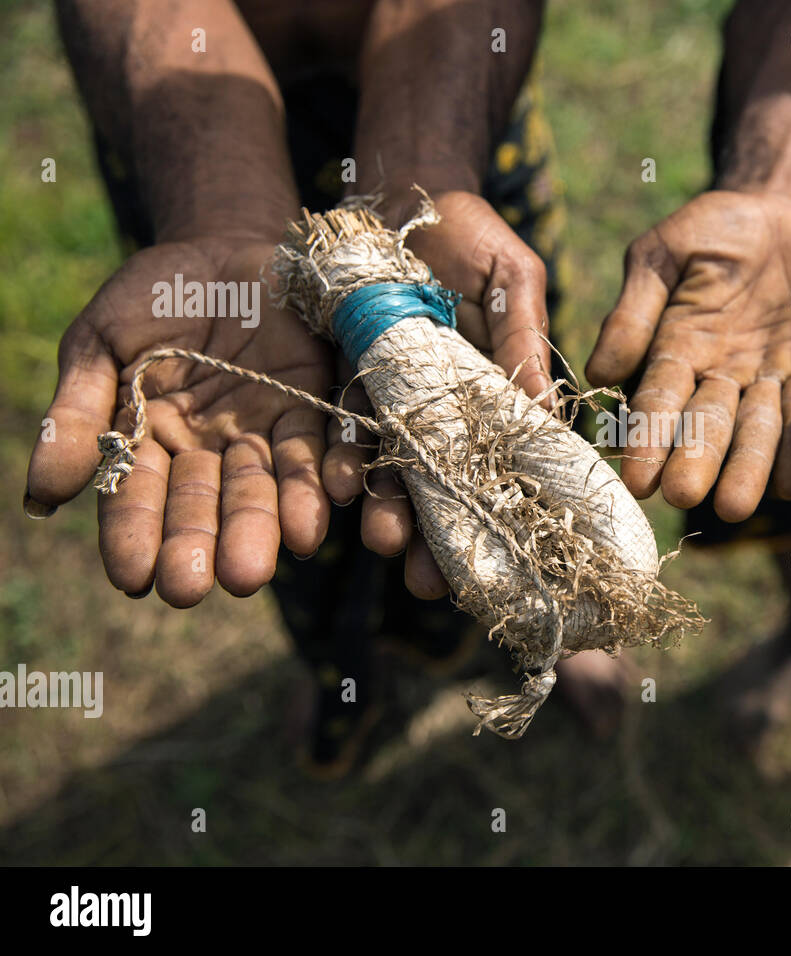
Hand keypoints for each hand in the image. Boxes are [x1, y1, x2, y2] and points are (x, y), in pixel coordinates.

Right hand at [25, 238, 334, 605]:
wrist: (224, 245)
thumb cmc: (153, 296)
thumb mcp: (102, 342)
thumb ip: (78, 413)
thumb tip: (41, 498)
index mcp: (148, 441)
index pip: (136, 498)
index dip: (134, 537)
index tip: (134, 579)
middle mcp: (207, 451)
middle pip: (204, 507)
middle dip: (202, 547)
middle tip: (200, 588)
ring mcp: (261, 432)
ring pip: (262, 489)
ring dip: (262, 529)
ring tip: (258, 568)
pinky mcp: (310, 406)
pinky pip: (315, 449)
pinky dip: (319, 482)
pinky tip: (318, 516)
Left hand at [321, 190, 554, 598]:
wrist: (395, 198)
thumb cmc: (471, 234)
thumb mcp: (512, 278)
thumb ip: (523, 337)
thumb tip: (543, 408)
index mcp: (494, 392)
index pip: (503, 463)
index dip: (502, 509)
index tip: (505, 556)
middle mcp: (445, 407)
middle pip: (445, 482)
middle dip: (437, 534)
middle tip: (430, 582)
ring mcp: (396, 396)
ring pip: (395, 466)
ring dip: (391, 511)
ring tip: (387, 546)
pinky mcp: (348, 376)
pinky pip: (345, 426)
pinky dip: (344, 457)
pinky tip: (341, 488)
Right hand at [585, 190, 790, 520]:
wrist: (781, 213)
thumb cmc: (710, 230)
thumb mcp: (663, 255)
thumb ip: (635, 310)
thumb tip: (598, 374)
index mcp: (676, 351)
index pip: (659, 400)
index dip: (647, 438)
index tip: (636, 479)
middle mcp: (721, 376)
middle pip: (709, 424)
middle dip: (698, 460)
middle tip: (685, 497)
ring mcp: (770, 377)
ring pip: (761, 428)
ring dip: (750, 467)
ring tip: (739, 507)